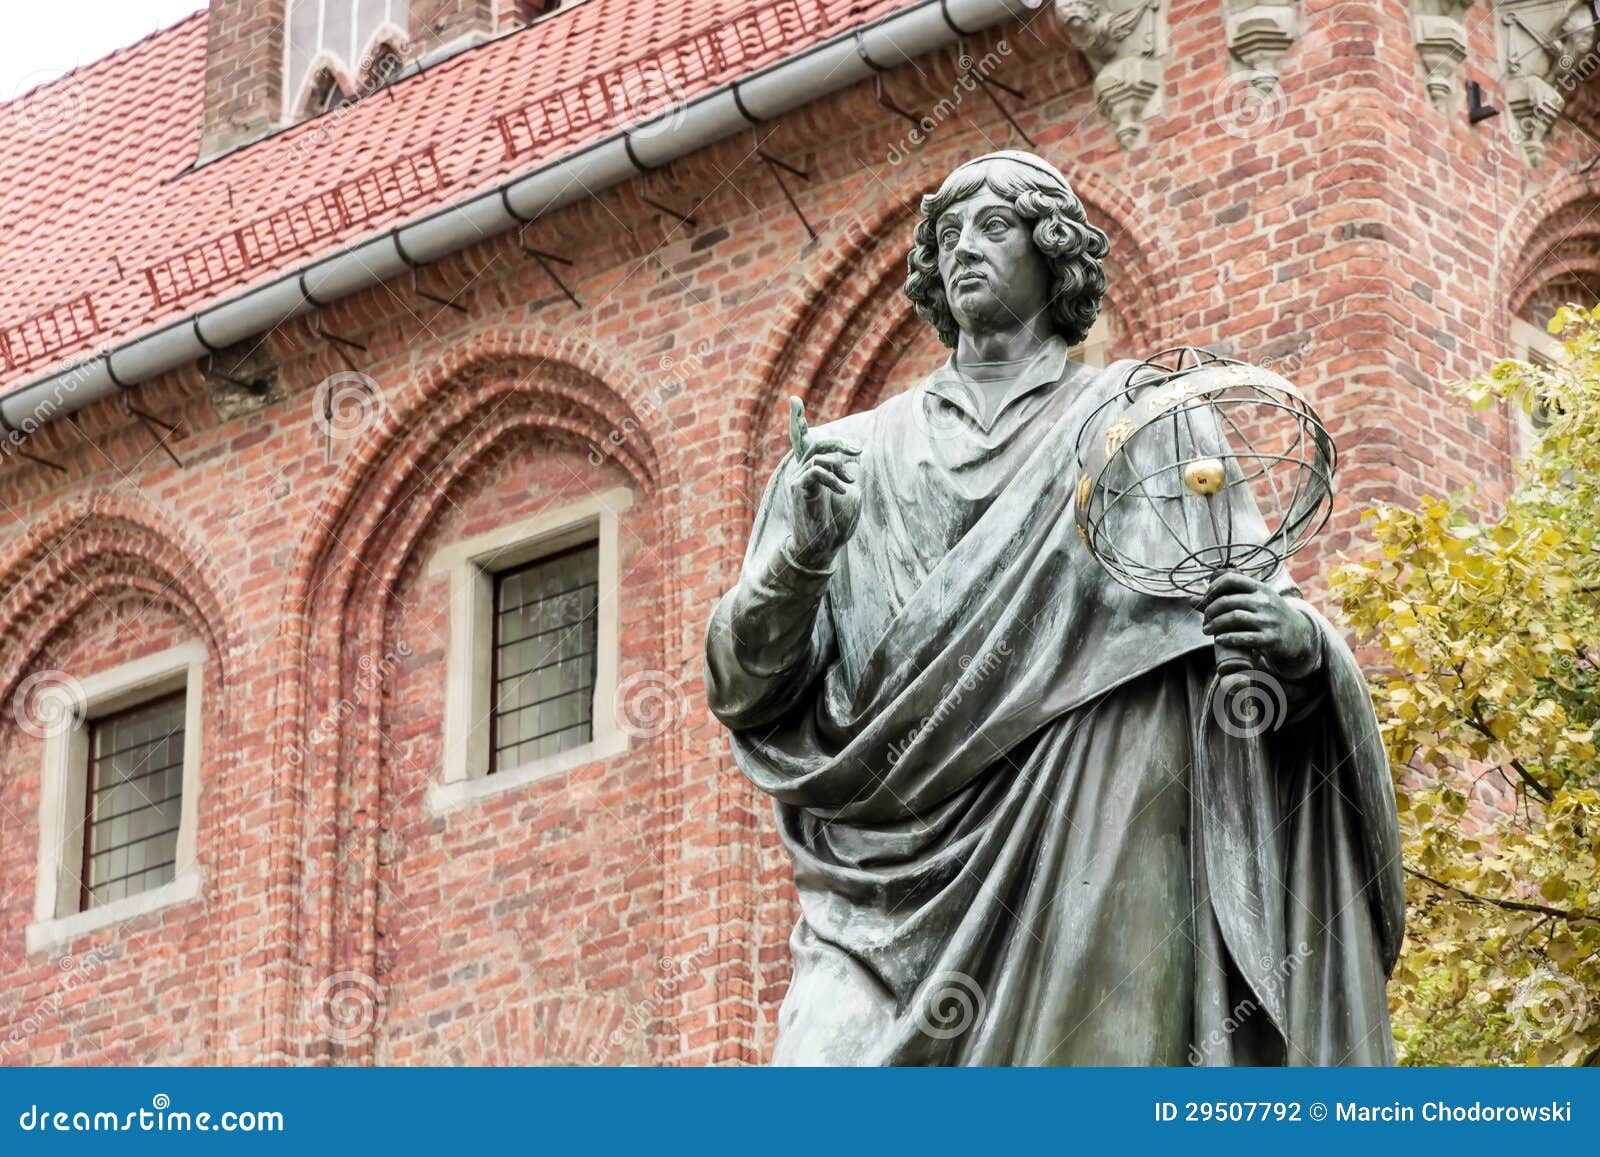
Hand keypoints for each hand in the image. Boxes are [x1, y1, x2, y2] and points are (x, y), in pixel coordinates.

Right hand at [785, 396, 861, 568]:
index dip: (797, 420)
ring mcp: (797, 480)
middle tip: (859, 451)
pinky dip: (832, 477)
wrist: (821, 549)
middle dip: (839, 443)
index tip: (793, 400)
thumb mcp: (848, 495)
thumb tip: (851, 465)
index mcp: (811, 472)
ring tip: (852, 479)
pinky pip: (816, 470)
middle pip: (816, 443)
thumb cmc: (835, 526)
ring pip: (817, 455)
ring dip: (839, 461)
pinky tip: (844, 489)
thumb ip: (846, 475)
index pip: (801, 441)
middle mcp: (800, 473)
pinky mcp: (798, 489)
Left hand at [1197, 571, 1319, 678]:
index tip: (1204, 600)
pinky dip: (1228, 638)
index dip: (1212, 588)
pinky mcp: (1270, 638)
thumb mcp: (1252, 601)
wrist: (1299, 634)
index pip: (1231, 579)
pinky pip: (1244, 637)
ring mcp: (1268, 620)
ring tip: (1206, 630)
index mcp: (1259, 588)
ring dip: (1214, 624)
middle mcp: (1264, 601)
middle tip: (1204, 619)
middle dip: (1210, 610)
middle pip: (1228, 600)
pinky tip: (1219, 640)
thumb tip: (1189, 600)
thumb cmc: (1268, 615)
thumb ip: (1223, 599)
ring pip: (1234, 617)